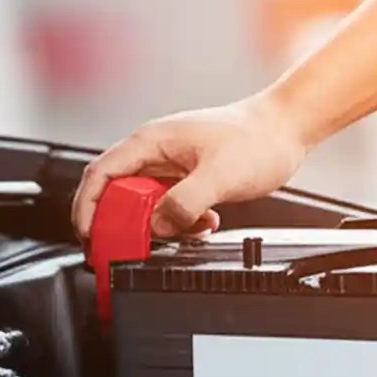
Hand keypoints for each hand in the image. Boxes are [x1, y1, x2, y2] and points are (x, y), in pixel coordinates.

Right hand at [71, 93, 309, 238]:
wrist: (289, 128)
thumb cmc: (258, 138)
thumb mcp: (219, 176)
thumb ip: (183, 204)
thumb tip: (157, 227)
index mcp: (151, 142)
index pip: (100, 175)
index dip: (87, 208)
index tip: (90, 236)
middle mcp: (156, 151)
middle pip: (118, 192)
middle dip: (121, 224)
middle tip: (127, 248)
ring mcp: (172, 163)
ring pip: (146, 202)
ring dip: (158, 225)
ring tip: (179, 234)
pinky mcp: (189, 176)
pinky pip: (170, 204)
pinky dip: (180, 221)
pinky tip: (201, 224)